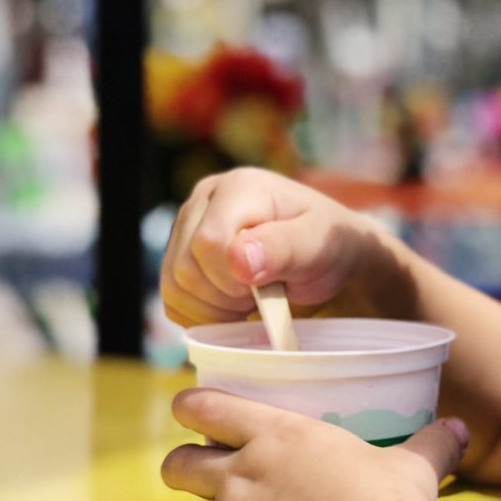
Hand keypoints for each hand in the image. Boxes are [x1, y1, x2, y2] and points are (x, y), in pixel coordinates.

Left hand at [159, 388, 469, 500]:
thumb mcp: (412, 469)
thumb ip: (429, 445)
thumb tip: (458, 429)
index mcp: (278, 436)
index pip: (208, 408)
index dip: (189, 408)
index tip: (185, 412)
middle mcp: (240, 477)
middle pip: (177, 466)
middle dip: (180, 473)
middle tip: (195, 484)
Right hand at [160, 167, 373, 326]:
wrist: (329, 252)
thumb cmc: (329, 244)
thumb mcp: (321, 244)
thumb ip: (284, 248)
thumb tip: (238, 260)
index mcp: (239, 187)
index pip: (208, 243)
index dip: (234, 279)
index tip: (269, 286)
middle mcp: (205, 198)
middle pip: (185, 268)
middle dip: (226, 296)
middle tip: (263, 295)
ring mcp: (188, 225)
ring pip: (172, 285)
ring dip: (213, 308)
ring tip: (251, 298)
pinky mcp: (181, 252)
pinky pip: (171, 298)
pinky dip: (201, 314)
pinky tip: (233, 306)